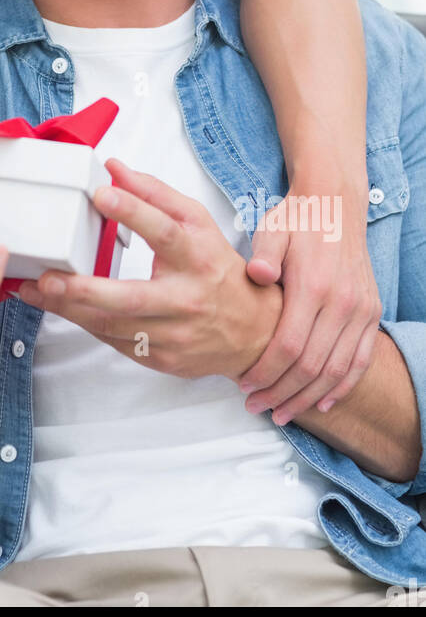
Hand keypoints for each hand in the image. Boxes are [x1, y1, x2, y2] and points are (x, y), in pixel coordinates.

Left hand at [17, 159, 281, 381]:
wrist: (253, 332)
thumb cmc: (218, 269)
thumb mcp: (197, 223)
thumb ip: (155, 193)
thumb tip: (115, 168)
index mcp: (197, 256)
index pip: (164, 231)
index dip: (133, 211)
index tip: (100, 194)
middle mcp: (186, 298)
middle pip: (131, 297)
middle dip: (84, 290)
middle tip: (47, 278)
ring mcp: (174, 334)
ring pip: (113, 326)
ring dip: (69, 309)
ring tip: (35, 290)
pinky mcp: (161, 358)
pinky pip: (115, 341)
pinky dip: (85, 323)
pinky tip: (60, 308)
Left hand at [239, 177, 382, 423]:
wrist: (335, 204)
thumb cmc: (296, 220)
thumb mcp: (272, 229)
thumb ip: (264, 253)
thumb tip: (257, 274)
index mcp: (313, 286)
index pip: (289, 346)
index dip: (266, 372)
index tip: (244, 386)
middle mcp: (343, 303)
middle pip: (312, 366)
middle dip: (282, 393)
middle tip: (257, 407)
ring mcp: (361, 310)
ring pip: (337, 370)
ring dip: (309, 397)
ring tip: (282, 413)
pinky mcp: (372, 312)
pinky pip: (362, 360)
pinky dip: (343, 386)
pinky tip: (323, 403)